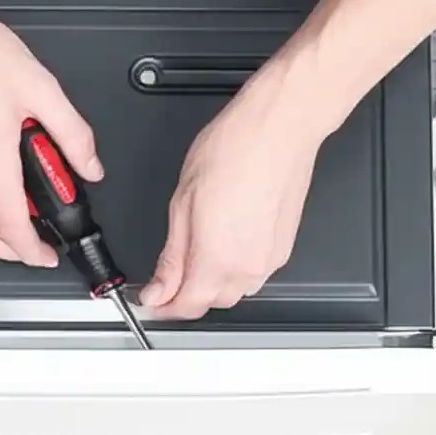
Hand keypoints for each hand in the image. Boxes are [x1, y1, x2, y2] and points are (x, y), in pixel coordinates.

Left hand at [139, 51, 338, 318]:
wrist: (281, 127)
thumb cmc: (234, 149)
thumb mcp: (183, 203)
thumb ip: (172, 255)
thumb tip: (159, 289)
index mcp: (218, 259)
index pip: (187, 306)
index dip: (163, 308)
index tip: (150, 299)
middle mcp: (249, 268)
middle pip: (212, 303)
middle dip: (187, 296)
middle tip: (166, 276)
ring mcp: (271, 259)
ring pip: (236, 291)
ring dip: (213, 284)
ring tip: (196, 254)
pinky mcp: (285, 247)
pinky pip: (255, 274)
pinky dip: (235, 269)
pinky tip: (223, 244)